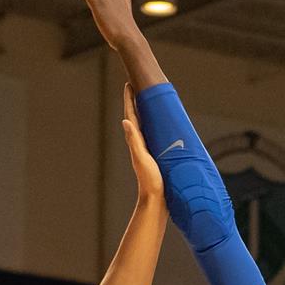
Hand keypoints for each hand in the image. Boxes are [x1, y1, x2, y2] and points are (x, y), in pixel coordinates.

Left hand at [120, 86, 163, 200]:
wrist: (155, 200)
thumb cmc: (150, 181)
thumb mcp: (142, 159)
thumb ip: (134, 141)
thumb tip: (125, 121)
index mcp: (136, 141)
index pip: (131, 115)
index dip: (130, 100)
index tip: (129, 84)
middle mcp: (140, 143)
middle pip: (137, 116)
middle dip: (136, 101)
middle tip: (138, 85)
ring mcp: (147, 149)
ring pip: (145, 124)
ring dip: (144, 111)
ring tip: (147, 99)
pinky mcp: (155, 154)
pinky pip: (153, 134)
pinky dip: (154, 124)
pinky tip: (159, 125)